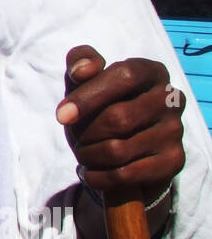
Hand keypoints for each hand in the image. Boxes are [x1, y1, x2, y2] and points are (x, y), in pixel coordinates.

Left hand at [56, 45, 185, 200]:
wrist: (127, 149)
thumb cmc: (101, 106)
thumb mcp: (85, 81)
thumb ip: (79, 62)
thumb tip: (83, 70)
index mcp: (152, 71)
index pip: (124, 76)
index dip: (89, 96)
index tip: (62, 116)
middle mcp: (172, 98)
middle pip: (118, 117)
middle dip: (85, 132)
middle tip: (76, 139)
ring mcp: (175, 130)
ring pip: (119, 149)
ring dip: (88, 156)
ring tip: (84, 153)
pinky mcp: (174, 160)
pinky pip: (126, 174)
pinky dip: (98, 176)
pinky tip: (91, 172)